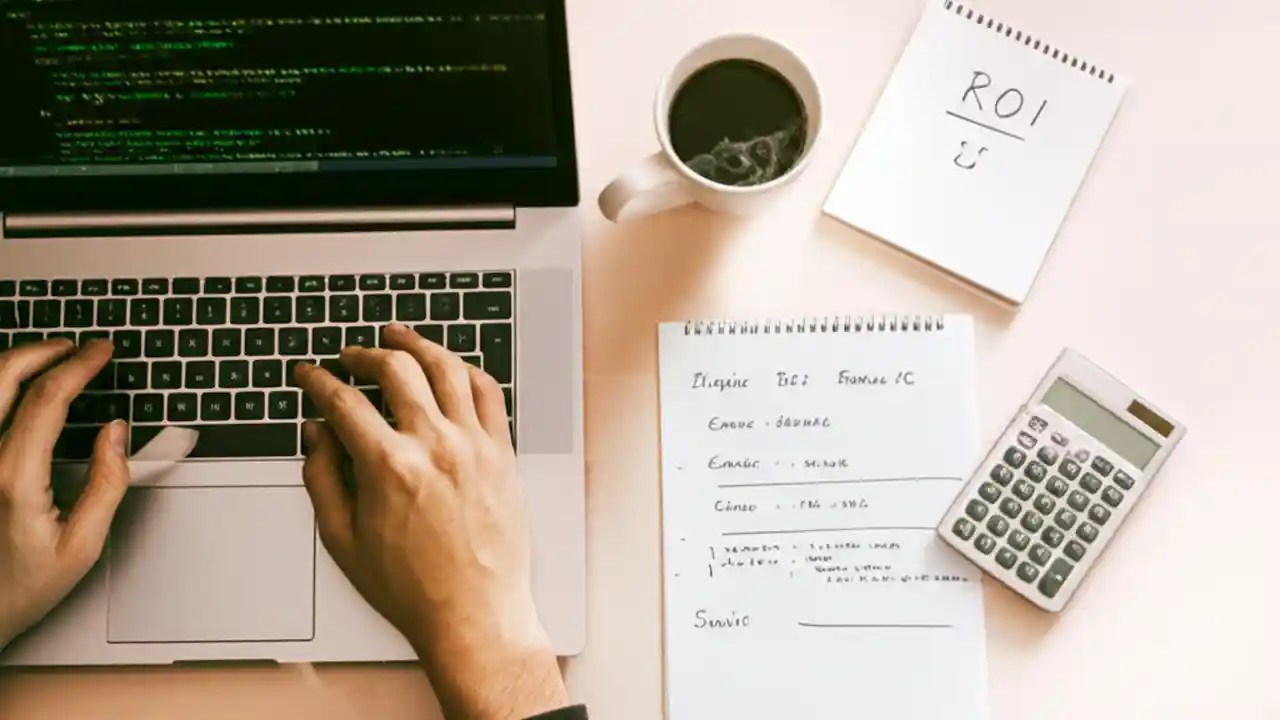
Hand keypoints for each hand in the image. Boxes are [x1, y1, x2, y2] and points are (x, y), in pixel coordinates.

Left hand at [0, 340, 129, 650]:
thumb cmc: (20, 588)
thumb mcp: (82, 547)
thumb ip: (106, 486)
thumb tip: (115, 434)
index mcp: (14, 478)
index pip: (47, 398)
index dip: (79, 365)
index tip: (101, 351)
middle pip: (3, 376)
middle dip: (44, 350)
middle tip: (77, 347)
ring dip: (16, 363)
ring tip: (50, 360)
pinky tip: (17, 390)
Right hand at [296, 324, 567, 719]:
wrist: (474, 613)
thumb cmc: (412, 587)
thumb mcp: (343, 540)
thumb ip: (322, 477)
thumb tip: (315, 432)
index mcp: (389, 467)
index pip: (343, 401)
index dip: (317, 380)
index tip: (308, 374)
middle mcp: (435, 445)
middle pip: (395, 369)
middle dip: (363, 354)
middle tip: (350, 355)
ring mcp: (474, 445)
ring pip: (446, 368)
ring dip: (417, 344)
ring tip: (398, 336)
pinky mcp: (503, 452)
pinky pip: (489, 392)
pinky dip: (465, 370)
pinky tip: (450, 366)